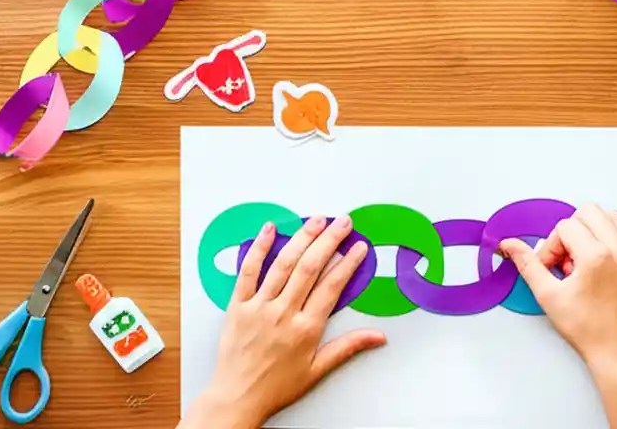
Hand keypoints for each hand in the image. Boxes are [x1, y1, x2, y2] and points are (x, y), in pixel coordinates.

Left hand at [180, 216, 386, 428]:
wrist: (237, 397)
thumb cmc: (276, 387)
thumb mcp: (317, 370)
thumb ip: (348, 348)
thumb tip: (379, 337)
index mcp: (306, 329)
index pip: (332, 287)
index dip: (348, 263)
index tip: (359, 247)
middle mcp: (284, 313)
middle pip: (310, 268)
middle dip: (329, 240)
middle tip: (343, 222)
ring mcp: (259, 307)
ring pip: (283, 264)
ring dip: (302, 238)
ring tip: (316, 220)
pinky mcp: (238, 305)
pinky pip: (248, 272)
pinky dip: (259, 248)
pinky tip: (269, 229)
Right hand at [500, 204, 616, 427]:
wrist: (615, 349)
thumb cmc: (586, 328)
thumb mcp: (548, 295)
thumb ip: (528, 264)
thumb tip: (509, 245)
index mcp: (597, 256)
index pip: (565, 227)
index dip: (550, 246)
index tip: (550, 269)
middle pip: (587, 212)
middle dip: (569, 232)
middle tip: (564, 260)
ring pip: (607, 216)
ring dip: (588, 229)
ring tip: (579, 257)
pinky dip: (602, 237)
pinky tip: (591, 262)